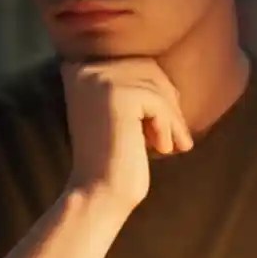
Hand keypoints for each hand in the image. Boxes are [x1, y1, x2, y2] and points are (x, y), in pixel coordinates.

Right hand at [61, 59, 192, 211]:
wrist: (98, 195)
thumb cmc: (115, 159)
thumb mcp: (122, 114)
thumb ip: (134, 85)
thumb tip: (170, 66)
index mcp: (79, 68)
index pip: (134, 62)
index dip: (158, 90)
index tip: (168, 121)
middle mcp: (84, 68)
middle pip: (147, 68)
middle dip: (168, 102)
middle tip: (177, 135)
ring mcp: (99, 79)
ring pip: (155, 84)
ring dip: (172, 117)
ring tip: (172, 145)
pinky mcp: (116, 95)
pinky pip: (158, 102)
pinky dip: (167, 126)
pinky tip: (161, 149)